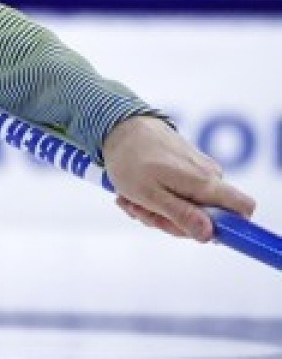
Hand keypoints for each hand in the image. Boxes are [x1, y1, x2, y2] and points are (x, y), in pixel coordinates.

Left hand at [102, 116, 254, 241]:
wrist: (120, 127)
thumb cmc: (131, 160)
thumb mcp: (150, 195)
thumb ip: (182, 215)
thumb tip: (210, 235)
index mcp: (205, 183)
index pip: (244, 208)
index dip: (228, 227)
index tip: (191, 229)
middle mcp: (209, 175)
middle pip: (207, 217)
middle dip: (171, 221)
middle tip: (141, 209)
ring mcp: (199, 171)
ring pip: (187, 207)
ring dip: (156, 210)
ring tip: (131, 198)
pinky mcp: (187, 168)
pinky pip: (178, 195)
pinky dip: (155, 198)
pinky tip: (134, 193)